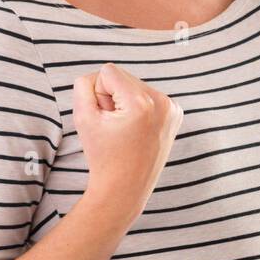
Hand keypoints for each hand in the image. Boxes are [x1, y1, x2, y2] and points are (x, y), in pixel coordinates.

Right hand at [73, 63, 183, 212]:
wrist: (125, 188)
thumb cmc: (102, 155)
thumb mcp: (83, 117)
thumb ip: (83, 85)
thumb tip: (99, 75)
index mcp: (141, 103)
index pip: (108, 71)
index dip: (98, 93)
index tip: (105, 118)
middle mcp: (162, 102)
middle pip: (123, 76)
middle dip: (112, 97)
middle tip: (115, 127)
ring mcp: (173, 108)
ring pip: (135, 85)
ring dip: (125, 102)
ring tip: (125, 130)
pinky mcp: (176, 113)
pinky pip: (148, 96)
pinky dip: (138, 108)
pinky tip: (137, 130)